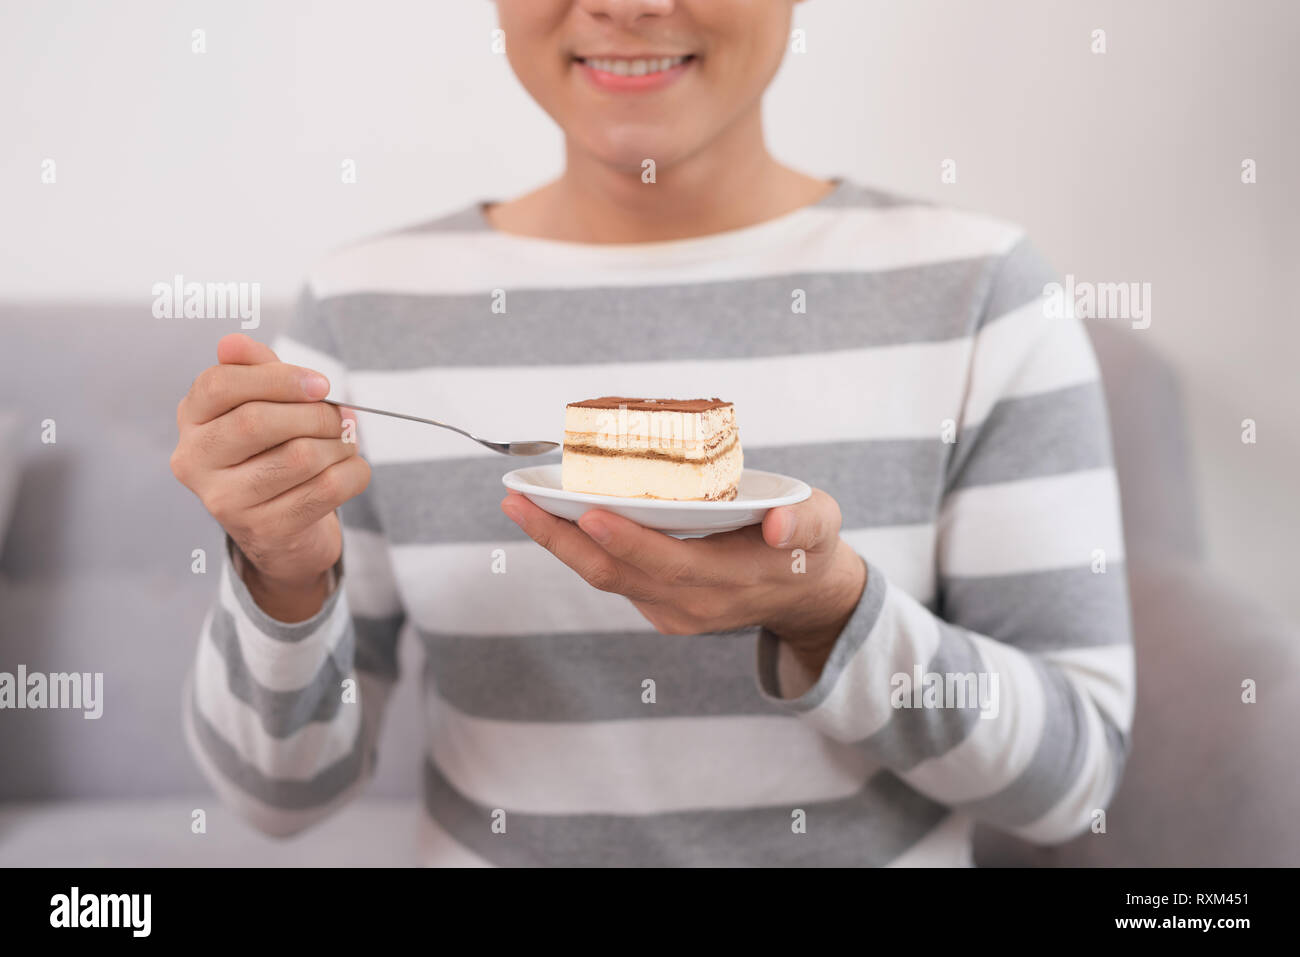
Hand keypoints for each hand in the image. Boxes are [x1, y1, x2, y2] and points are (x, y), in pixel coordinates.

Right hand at [170, 334, 370, 619]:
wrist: (282, 530)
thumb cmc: (272, 452)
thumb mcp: (261, 404)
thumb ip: (255, 369)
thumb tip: (232, 343)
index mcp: (191, 420)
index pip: (220, 384)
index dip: (278, 378)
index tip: (320, 384)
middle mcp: (196, 462)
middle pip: (258, 421)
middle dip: (315, 414)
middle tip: (339, 417)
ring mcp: (226, 502)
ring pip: (299, 456)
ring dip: (339, 444)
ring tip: (344, 443)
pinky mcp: (266, 530)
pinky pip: (327, 488)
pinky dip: (354, 471)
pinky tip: (350, 467)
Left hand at [500, 488, 867, 676]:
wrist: (801, 596)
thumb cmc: (806, 545)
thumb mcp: (823, 526)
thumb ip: (805, 522)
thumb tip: (777, 526)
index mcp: (734, 579)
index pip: (671, 564)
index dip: (628, 542)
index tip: (590, 514)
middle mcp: (695, 604)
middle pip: (617, 575)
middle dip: (563, 540)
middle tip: (518, 503)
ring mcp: (673, 612)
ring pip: (606, 579)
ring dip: (559, 544)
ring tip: (520, 505)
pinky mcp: (659, 608)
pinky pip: (612, 579)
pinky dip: (580, 549)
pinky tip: (554, 517)